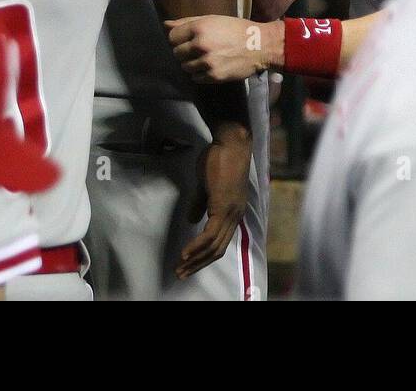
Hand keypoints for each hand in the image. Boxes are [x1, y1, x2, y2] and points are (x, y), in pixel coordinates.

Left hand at [167, 15, 268, 81]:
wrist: (259, 45)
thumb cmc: (235, 29)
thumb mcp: (212, 19)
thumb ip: (187, 22)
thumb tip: (165, 24)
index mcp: (199, 28)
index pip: (172, 37)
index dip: (178, 39)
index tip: (187, 40)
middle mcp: (201, 45)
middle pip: (177, 53)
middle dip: (184, 52)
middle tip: (197, 50)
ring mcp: (207, 62)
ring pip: (185, 67)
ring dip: (191, 64)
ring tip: (204, 58)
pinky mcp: (214, 76)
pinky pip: (196, 78)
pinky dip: (200, 74)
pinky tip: (210, 66)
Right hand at [177, 123, 250, 279]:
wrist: (231, 142)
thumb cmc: (219, 158)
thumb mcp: (207, 185)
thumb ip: (202, 203)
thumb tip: (193, 221)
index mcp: (233, 212)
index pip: (220, 243)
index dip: (204, 256)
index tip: (188, 265)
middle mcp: (235, 217)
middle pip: (217, 250)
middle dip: (198, 264)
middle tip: (181, 274)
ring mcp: (230, 212)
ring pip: (214, 245)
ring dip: (196, 259)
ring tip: (180, 268)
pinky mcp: (222, 206)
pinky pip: (209, 234)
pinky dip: (197, 246)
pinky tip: (185, 253)